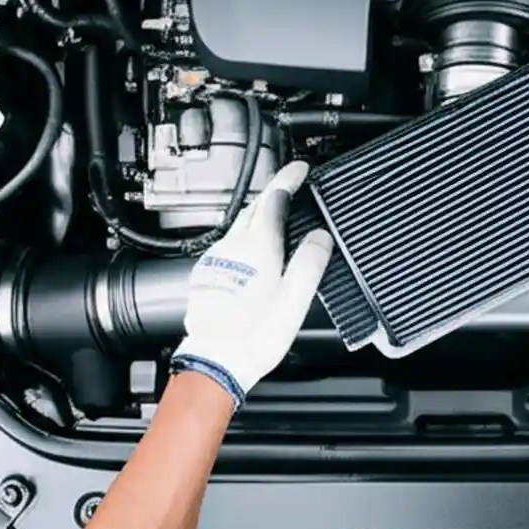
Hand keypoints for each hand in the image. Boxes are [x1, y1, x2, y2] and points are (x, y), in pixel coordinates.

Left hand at [172, 161, 333, 407]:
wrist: (216, 360)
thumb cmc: (254, 337)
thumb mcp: (293, 302)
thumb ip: (309, 265)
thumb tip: (321, 236)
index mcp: (258, 249)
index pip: (273, 200)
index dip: (288, 180)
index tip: (300, 169)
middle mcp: (233, 247)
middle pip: (253, 207)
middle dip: (272, 191)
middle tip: (291, 184)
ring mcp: (216, 258)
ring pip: (238, 223)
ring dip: (258, 212)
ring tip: (276, 212)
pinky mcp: (207, 272)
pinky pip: (228, 242)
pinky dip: (244, 234)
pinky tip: (252, 247)